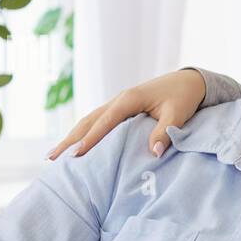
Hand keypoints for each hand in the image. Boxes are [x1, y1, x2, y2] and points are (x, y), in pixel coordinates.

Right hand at [46, 68, 205, 159]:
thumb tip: (155, 152)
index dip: (90, 139)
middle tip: (51, 159)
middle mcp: (118, 100)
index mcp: (128, 99)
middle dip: (69, 140)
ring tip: (54, 156)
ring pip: (89, 121)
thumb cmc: (183, 97)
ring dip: (72, 138)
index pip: (104, 122)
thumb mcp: (178, 114)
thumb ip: (165, 132)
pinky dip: (84, 134)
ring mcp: (117, 104)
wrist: (188, 81)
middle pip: (88, 122)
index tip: (75, 156)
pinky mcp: (121, 109)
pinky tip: (75, 146)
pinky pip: (97, 122)